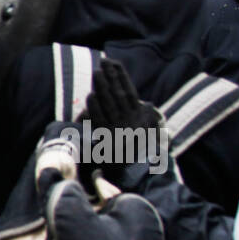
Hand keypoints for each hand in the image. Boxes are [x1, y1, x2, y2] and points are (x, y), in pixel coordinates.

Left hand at [82, 58, 167, 190]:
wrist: (137, 176)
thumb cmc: (140, 153)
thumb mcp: (148, 132)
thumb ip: (146, 117)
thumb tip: (145, 104)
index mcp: (139, 117)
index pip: (130, 92)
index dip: (122, 77)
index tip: (114, 64)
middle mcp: (130, 122)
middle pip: (118, 96)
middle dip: (110, 79)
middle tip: (102, 63)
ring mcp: (119, 130)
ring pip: (109, 105)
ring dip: (102, 89)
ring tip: (96, 73)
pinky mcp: (109, 140)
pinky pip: (101, 121)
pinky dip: (96, 108)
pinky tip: (91, 96)